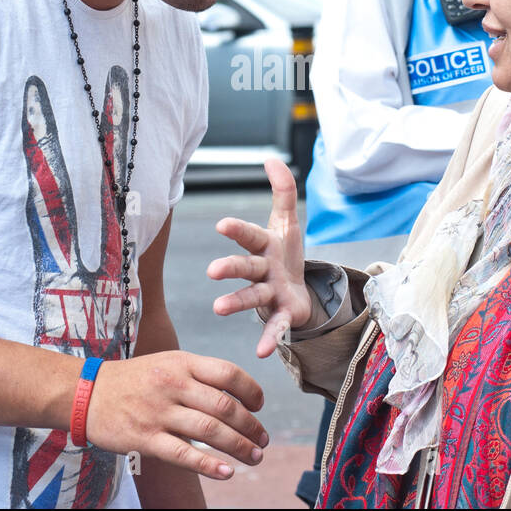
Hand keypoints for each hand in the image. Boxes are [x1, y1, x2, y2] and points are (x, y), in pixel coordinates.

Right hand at [85, 350, 266, 479]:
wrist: (86, 392)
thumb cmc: (134, 380)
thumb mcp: (167, 363)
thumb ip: (199, 375)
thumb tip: (238, 396)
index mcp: (181, 363)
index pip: (228, 373)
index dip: (251, 391)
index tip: (259, 406)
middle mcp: (172, 385)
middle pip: (224, 406)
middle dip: (251, 426)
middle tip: (263, 440)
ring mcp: (158, 412)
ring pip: (209, 432)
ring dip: (239, 447)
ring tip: (254, 457)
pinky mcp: (145, 438)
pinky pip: (184, 454)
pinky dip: (209, 465)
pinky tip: (226, 472)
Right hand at [208, 159, 310, 357]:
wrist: (298, 290)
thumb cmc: (285, 253)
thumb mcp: (288, 220)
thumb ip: (283, 189)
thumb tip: (270, 158)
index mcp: (264, 246)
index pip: (249, 235)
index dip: (238, 230)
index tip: (222, 225)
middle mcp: (262, 270)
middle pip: (245, 267)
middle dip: (231, 269)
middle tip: (212, 271)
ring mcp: (270, 294)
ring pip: (252, 297)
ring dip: (236, 303)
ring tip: (219, 308)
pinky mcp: (283, 314)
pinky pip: (275, 327)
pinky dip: (268, 339)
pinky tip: (261, 352)